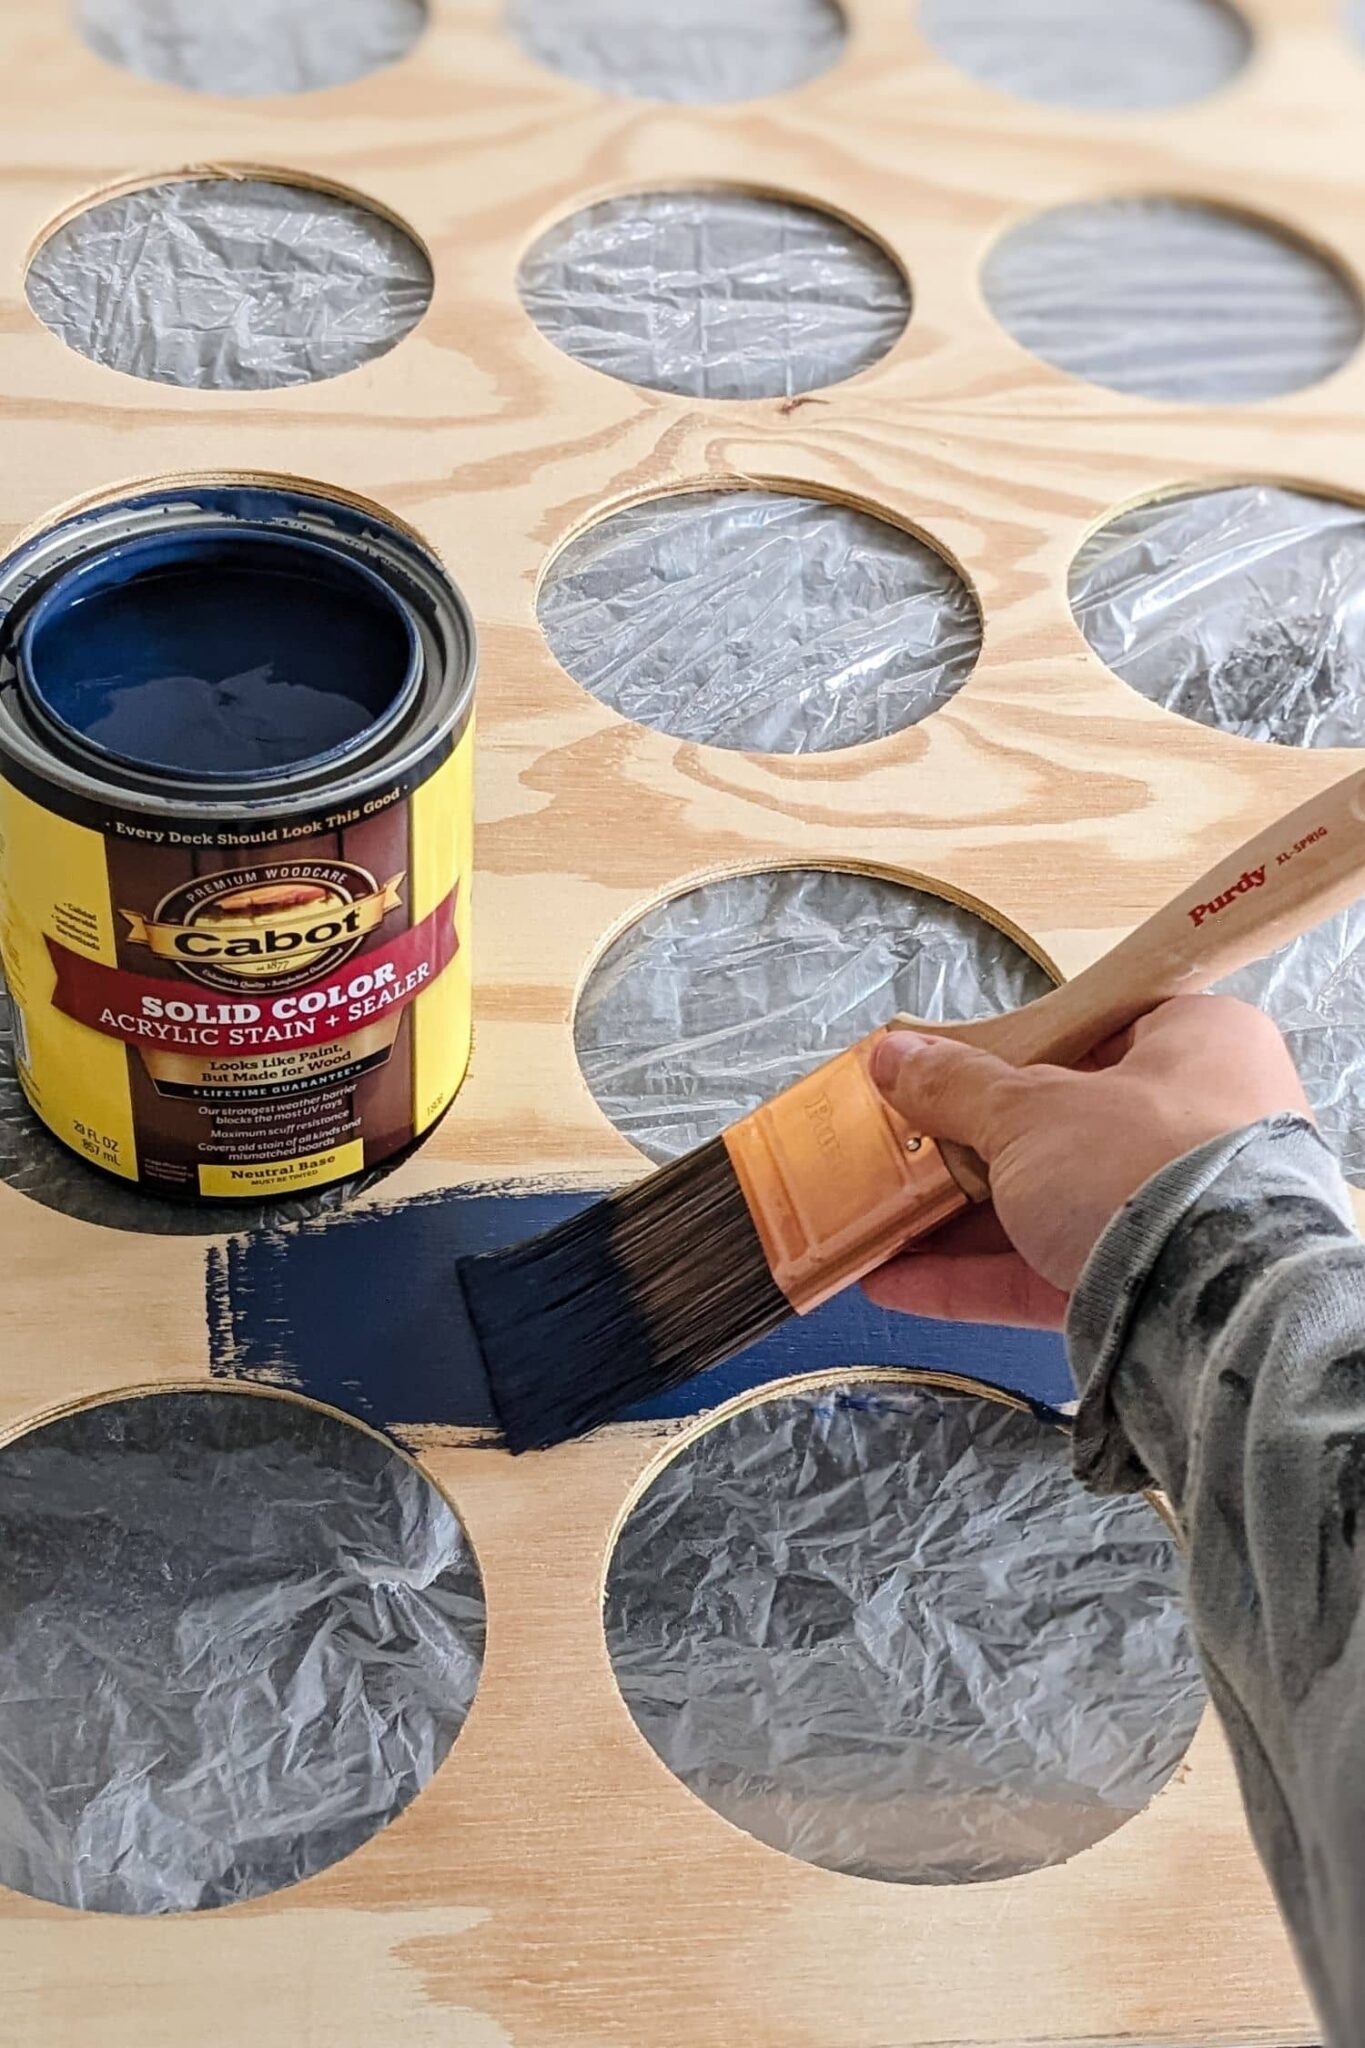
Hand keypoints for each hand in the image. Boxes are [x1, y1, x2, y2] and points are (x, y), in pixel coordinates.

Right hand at [864, 995, 1310, 1328]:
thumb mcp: (1031, 1110)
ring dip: (955, 1221)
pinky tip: (892, 1282)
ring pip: (1046, 1207)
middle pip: (1060, 1127)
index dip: (1010, 1050)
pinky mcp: (1144, 1290)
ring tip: (873, 1219)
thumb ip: (956, 1086)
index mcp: (1197, 1045)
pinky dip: (971, 1279)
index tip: (942, 1069)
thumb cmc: (1143, 1165)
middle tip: (895, 1148)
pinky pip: (1045, 1274)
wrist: (1214, 1310)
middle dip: (965, 1147)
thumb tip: (893, 1055)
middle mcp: (1198, 1127)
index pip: (1093, 1032)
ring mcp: (1175, 1216)